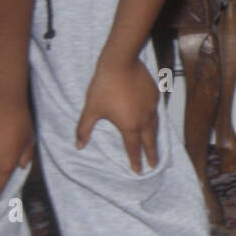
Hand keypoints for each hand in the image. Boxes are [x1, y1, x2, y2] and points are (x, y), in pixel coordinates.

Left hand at [75, 57, 159, 173]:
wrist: (121, 63)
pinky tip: (151, 118)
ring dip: (155, 138)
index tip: (139, 171)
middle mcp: (144, 120)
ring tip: (155, 144)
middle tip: (154, 165)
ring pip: (156, 127)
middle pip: (150, 142)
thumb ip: (84, 129)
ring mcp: (152, 108)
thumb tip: (78, 146)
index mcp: (129, 126)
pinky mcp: (155, 96)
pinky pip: (156, 112)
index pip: (133, 149)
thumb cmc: (103, 87)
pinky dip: (154, 119)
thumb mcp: (91, 109)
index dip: (135, 161)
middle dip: (152, 155)